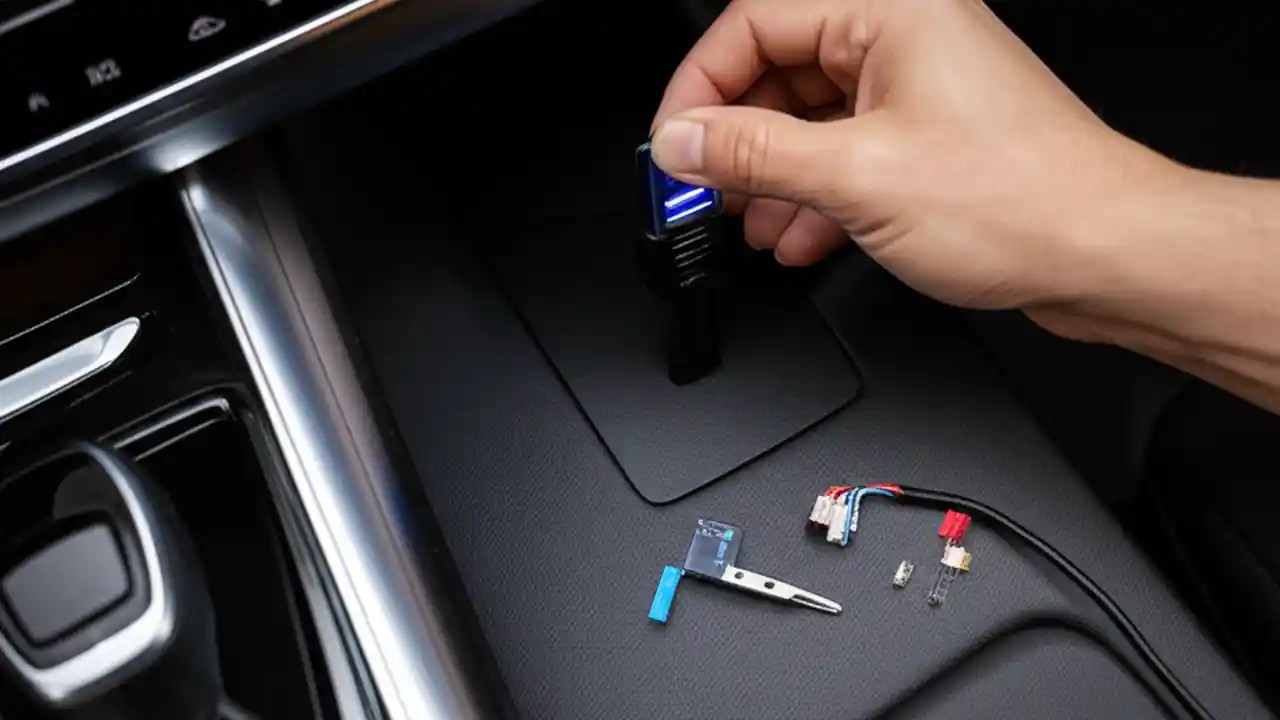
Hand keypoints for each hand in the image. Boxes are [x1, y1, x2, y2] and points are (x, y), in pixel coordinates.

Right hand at [650, 0, 1180, 309]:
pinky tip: (798, 239)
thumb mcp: (858, 177)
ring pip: (811, 119)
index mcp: (889, 10)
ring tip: (749, 224)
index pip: (755, 22)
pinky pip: (847, 154)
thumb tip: (684, 141)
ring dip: (772, 176)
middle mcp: (905, 37)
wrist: (1109, 255)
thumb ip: (756, 154)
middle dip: (737, 139)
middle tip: (705, 188)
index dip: (700, 86)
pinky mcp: (930, 139)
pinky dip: (814, 196)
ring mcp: (918, 90)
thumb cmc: (1022, 201)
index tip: (675, 143)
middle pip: (780, 71)